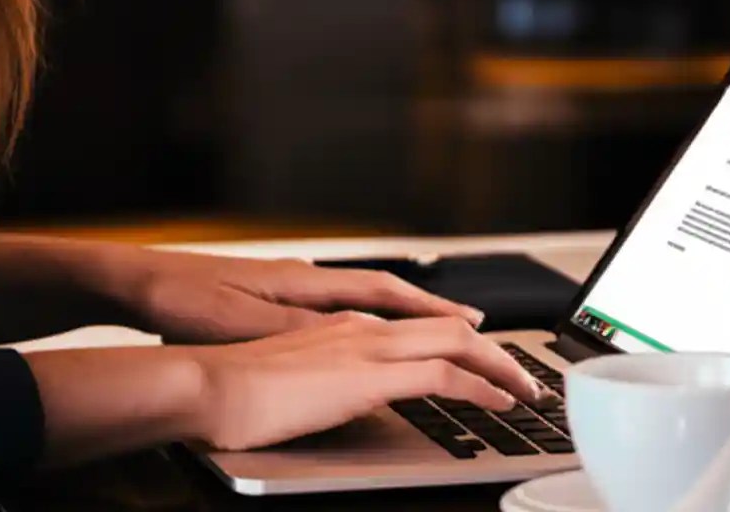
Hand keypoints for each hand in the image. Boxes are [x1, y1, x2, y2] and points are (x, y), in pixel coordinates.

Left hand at [111, 246, 485, 343]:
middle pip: (383, 290)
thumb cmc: (178, 299)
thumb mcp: (239, 322)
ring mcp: (285, 285)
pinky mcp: (265, 297)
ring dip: (400, 313)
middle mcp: (302, 278)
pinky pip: (334, 308)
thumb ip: (296, 330)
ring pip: (359, 299)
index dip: (432, 307)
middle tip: (474, 323)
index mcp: (302, 281)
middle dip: (430, 307)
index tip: (473, 320)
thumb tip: (354, 335)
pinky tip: (361, 333)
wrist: (129, 279)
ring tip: (431, 329)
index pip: (385, 291)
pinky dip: (365, 319)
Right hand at [190, 313, 542, 450]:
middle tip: (521, 374)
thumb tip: (339, 397)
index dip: (455, 338)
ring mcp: (368, 347)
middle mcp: (362, 327)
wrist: (205, 386)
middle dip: (493, 350)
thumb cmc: (230, 390)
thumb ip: (322, 380)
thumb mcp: (288, 379)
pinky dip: (481, 387)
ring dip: (499, 367)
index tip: (481, 355)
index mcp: (341, 327)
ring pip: (457, 344)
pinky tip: (498, 402)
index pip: (416, 327)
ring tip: (524, 390)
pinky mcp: (370, 375)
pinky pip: (444, 376)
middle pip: (448, 328)